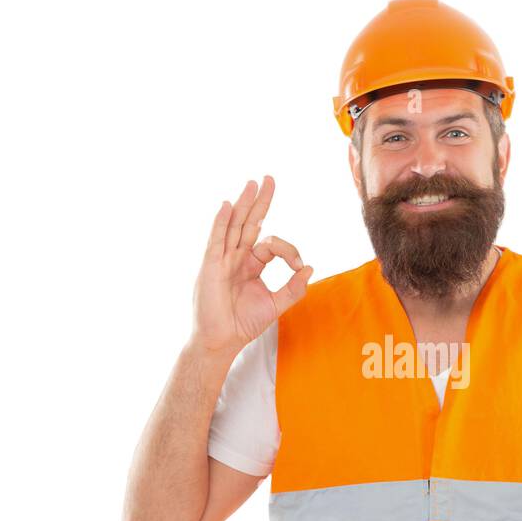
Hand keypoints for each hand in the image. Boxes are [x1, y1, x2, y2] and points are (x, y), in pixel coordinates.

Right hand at [192, 176, 311, 357]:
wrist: (222, 341)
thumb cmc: (244, 324)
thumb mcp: (275, 305)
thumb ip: (294, 288)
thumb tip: (310, 268)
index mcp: (251, 264)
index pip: (271, 244)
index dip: (289, 251)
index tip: (299, 268)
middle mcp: (236, 257)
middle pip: (249, 223)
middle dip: (259, 201)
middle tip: (268, 179)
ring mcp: (222, 260)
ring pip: (234, 226)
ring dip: (242, 204)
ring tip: (252, 184)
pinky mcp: (211, 267)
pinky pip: (216, 240)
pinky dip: (221, 223)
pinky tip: (227, 206)